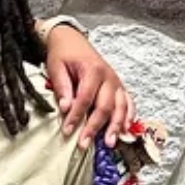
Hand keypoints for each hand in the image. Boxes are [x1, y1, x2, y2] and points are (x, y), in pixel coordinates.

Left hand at [44, 26, 135, 148]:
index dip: (76, 116)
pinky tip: (125, 130)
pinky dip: (128, 117)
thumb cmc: (64, 54)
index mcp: (93, 70)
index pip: (85, 98)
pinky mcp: (118, 86)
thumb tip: (65, 107)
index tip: (67, 131)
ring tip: (109, 143)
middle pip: (105, 106)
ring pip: (120, 107)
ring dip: (115, 126)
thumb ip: (63, 87)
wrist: (72, 40)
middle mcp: (109, 77)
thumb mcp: (56, 67)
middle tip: (85, 143)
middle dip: (95, 127)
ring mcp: (116, 82)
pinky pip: (128, 103)